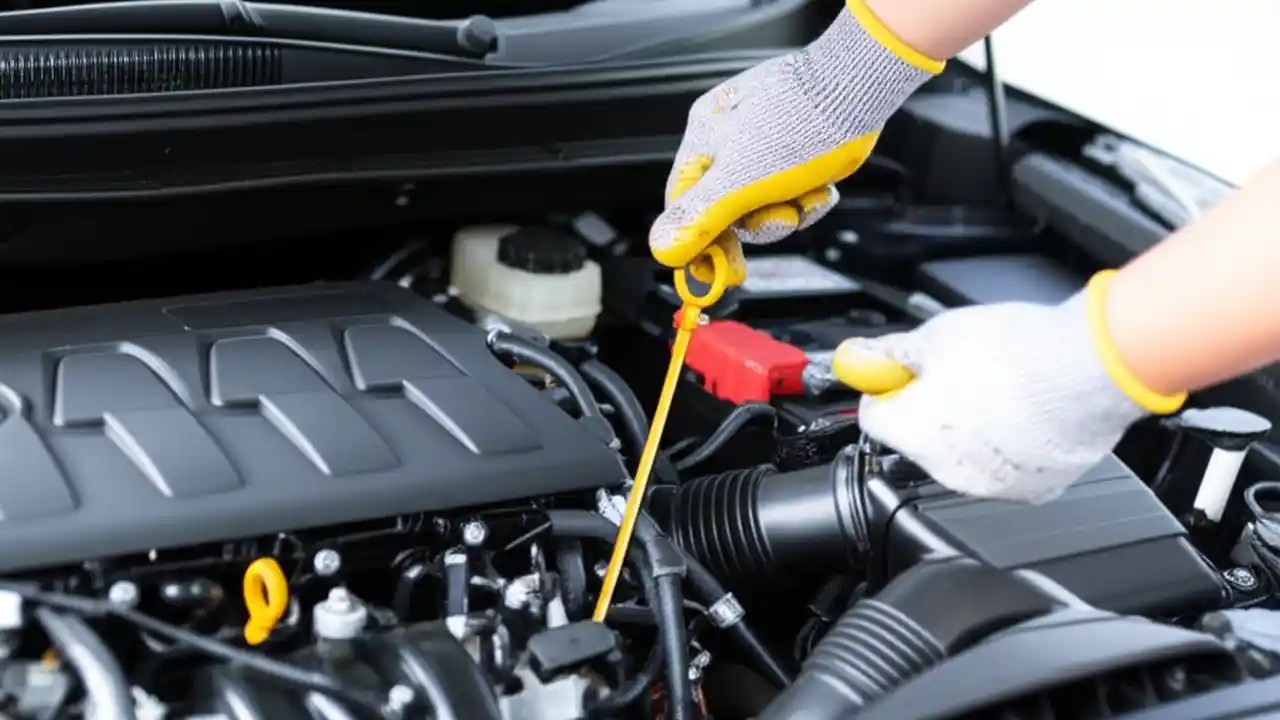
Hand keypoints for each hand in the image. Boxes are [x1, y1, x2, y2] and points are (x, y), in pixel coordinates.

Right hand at [648, 1, 942, 276]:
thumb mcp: (739, 179)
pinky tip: (822, 187)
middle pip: (727, 209)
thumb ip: (700, 216)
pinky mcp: (796, 149)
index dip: (698, 244)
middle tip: (781, 226)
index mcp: (704, 140)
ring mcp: (765, 144)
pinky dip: (808, 198)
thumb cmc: (797, 123)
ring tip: (807, 198)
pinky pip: (791, 191)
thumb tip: (660, 247)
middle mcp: (729, 140)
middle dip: (758, 223)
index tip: (715, 275)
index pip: (685, 206)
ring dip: (789, 212)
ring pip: (763, 203)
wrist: (857, 88)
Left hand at [837, 294, 1151, 502]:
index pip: (873, 417)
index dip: (886, 388)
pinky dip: (1012, 445)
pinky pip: (1008, 467)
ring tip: (1002, 389)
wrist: (1087, 370)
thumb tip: (867, 356)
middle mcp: (946, 470)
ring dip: (972, 429)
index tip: (899, 374)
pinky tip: (1029, 413)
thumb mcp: (939, 335)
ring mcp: (991, 485)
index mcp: (912, 432)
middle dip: (930, 409)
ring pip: (964, 456)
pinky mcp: (1034, 490)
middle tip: (958, 373)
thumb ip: (894, 353)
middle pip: (919, 439)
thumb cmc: (1016, 353)